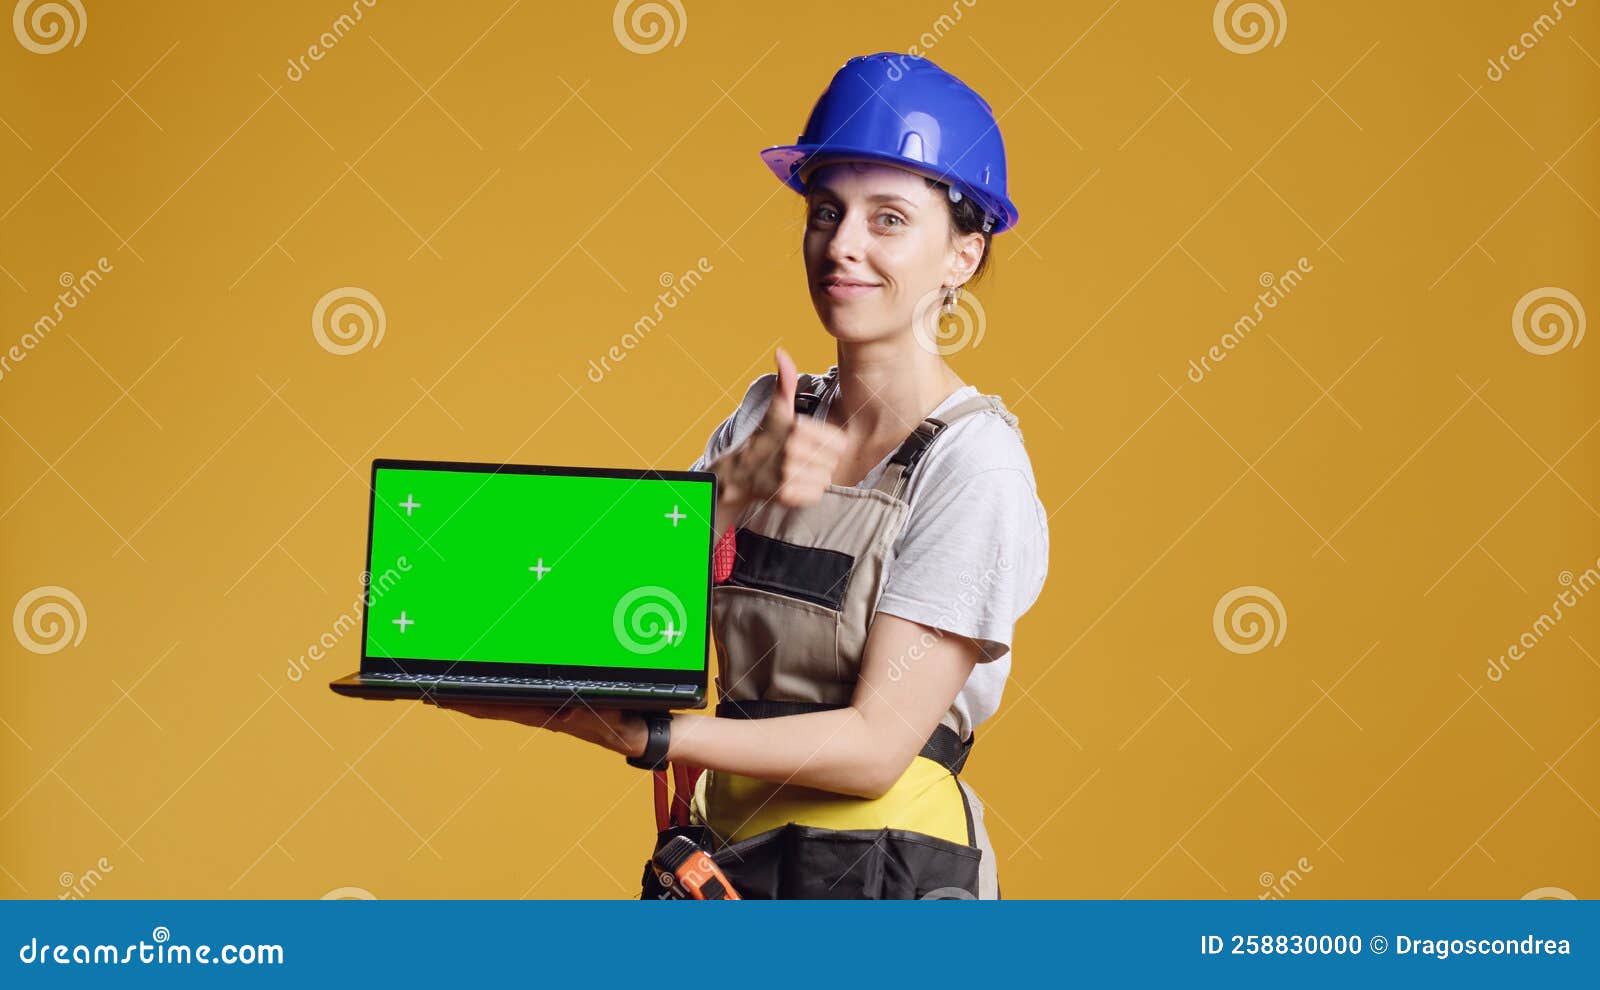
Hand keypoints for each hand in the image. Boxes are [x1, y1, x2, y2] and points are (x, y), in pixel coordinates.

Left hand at [426, 697, 647, 756]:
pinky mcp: (550, 708)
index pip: (499, 706)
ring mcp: (542, 711)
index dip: (469, 702)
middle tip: (425, 693)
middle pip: (489, 706)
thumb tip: (565, 714)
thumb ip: (586, 714)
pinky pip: (512, 702)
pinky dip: (490, 699)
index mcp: (547, 713)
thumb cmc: (623, 720)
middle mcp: (538, 713)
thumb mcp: (607, 714)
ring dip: (468, 700)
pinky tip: (478, 695)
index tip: (441, 697)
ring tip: (440, 693)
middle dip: (457, 700)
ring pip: (496, 705)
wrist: (639, 732)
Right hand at [715, 346, 847, 510]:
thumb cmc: (766, 436)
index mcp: (796, 427)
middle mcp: (791, 450)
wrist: (740, 471)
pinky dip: (809, 493)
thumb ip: (785, 381)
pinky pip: (816, 495)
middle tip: (801, 457)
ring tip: (797, 470)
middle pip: (833, 462)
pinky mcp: (786, 496)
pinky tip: (794, 484)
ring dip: (815, 477)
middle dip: (822, 461)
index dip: (827, 444)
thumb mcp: (777, 409)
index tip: (810, 442)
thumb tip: (781, 351)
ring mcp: (788, 474)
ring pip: (826, 479)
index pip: (839, 443)